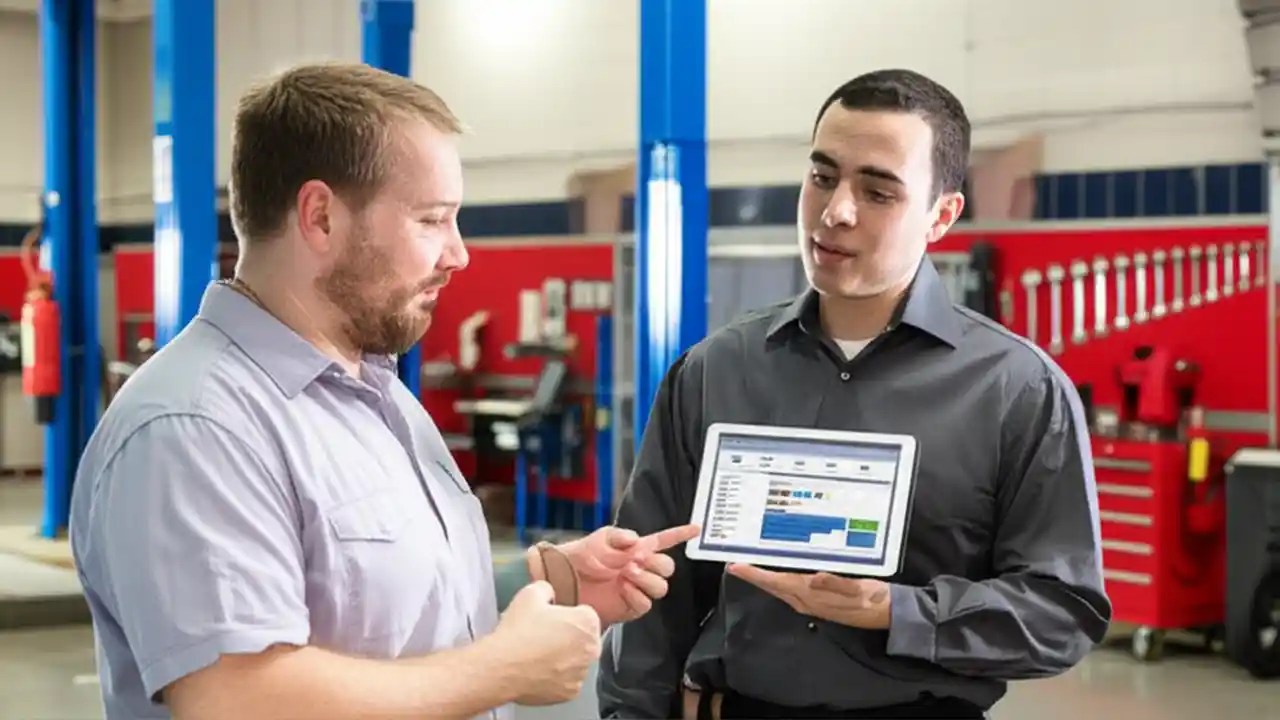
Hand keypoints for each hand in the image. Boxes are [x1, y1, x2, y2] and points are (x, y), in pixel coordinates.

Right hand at [492, 581, 601, 705]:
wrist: (502, 667)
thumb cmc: (518, 631)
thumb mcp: (530, 594)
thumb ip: (546, 589)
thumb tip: (548, 593)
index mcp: (588, 622)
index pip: (584, 614)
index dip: (566, 614)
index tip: (551, 618)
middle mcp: (592, 649)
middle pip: (583, 638)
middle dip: (568, 636)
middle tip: (543, 635)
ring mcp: (582, 673)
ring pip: (576, 661)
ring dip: (563, 657)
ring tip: (538, 654)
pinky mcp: (570, 693)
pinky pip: (567, 681)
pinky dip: (556, 677)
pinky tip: (538, 670)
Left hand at [556, 524, 699, 625]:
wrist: (563, 582)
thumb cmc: (579, 558)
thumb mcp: (598, 539)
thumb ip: (618, 536)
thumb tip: (637, 540)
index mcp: (635, 550)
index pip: (663, 541)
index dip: (679, 535)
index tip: (696, 529)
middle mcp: (640, 569)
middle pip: (667, 567)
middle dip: (656, 563)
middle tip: (634, 561)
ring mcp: (636, 589)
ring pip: (661, 587)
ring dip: (647, 579)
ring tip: (626, 574)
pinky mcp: (629, 607)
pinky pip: (645, 604)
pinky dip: (637, 595)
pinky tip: (622, 588)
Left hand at [727, 564, 891, 629]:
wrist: (887, 613)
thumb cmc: (873, 598)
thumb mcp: (859, 589)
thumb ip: (836, 583)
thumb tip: (814, 578)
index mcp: (813, 595)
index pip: (777, 583)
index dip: (756, 575)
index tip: (736, 566)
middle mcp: (807, 601)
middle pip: (773, 587)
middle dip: (754, 575)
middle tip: (735, 563)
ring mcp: (811, 603)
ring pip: (780, 589)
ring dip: (764, 578)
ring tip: (750, 565)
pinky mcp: (817, 601)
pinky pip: (791, 590)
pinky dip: (779, 580)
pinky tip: (777, 572)